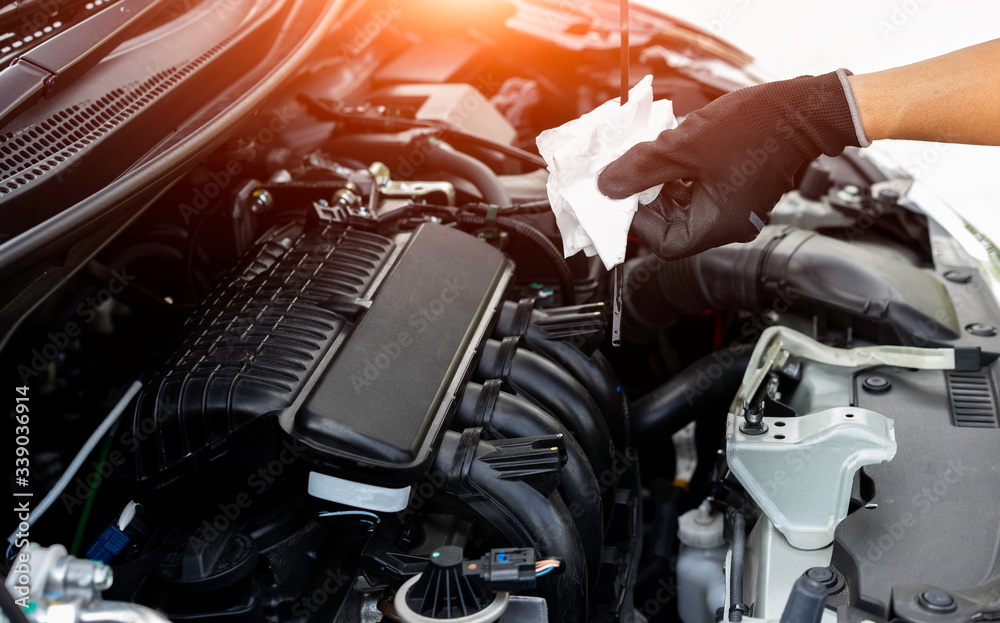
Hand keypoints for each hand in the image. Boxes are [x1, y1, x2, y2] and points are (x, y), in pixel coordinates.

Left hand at [599, 70, 864, 259]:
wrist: (805, 107)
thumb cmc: (758, 127)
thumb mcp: (685, 146)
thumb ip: (641, 168)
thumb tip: (608, 186)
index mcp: (719, 226)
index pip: (664, 243)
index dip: (638, 220)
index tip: (624, 193)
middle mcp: (731, 224)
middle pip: (673, 224)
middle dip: (649, 197)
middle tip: (635, 169)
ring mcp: (738, 207)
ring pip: (686, 204)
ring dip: (665, 181)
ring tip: (658, 152)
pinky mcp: (741, 188)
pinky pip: (702, 189)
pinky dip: (685, 173)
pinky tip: (679, 148)